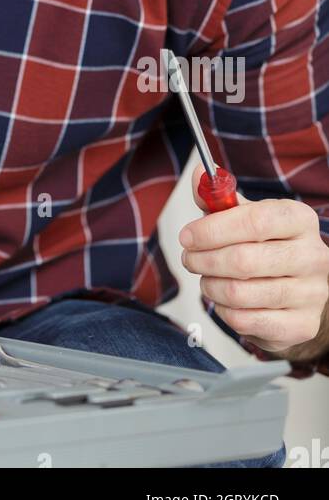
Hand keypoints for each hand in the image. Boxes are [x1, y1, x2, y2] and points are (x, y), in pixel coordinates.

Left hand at [179, 163, 328, 353]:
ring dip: (210, 286)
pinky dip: (224, 310)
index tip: (187, 236)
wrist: (299, 286)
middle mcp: (312, 256)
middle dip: (203, 260)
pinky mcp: (301, 326)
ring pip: (240, 293)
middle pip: (243, 260)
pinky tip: (224, 300)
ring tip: (206, 278)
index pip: (255, 220)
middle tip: (189, 258)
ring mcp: (311, 294)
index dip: (213, 229)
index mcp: (299, 219)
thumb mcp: (247, 215)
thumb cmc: (267, 244)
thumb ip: (218, 196)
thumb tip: (198, 174)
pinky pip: (245, 320)